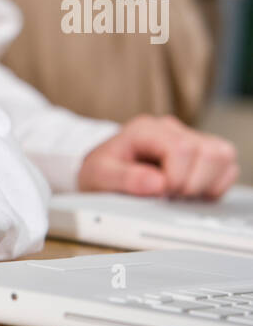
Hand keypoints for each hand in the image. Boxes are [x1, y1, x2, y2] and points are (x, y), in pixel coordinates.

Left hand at [78, 115, 238, 198]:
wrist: (102, 166)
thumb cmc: (102, 169)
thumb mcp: (100, 175)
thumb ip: (125, 179)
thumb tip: (156, 184)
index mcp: (147, 129)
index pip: (181, 148)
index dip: (177, 178)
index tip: (162, 193)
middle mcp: (171, 130)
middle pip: (208, 152)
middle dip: (193, 183)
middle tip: (171, 196)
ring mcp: (189, 139)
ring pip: (222, 155)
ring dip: (207, 183)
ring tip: (182, 194)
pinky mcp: (201, 154)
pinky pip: (226, 167)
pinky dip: (215, 185)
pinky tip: (192, 192)